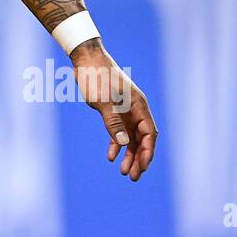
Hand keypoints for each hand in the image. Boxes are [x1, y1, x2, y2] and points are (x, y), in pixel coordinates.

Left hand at [70, 39, 157, 181]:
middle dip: (139, 158)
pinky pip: (119, 132)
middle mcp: (135, 110)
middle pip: (142, 139)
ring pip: (131, 137)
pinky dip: (116, 144)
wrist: (86, 59)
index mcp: (139, 106)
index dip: (148, 152)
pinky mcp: (114, 111)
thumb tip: (124, 143)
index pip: (149, 134)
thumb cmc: (97, 77)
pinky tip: (111, 157)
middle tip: (133, 177)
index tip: (142, 167)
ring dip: (129, 154)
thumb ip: (113, 122)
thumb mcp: (104, 101)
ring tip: (124, 172)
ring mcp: (125, 111)